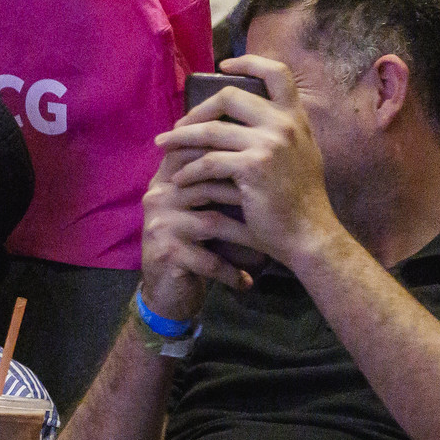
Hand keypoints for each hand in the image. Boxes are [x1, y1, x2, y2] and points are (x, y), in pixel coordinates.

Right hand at [137, 149, 255, 323]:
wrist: (165, 291)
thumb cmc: (191, 245)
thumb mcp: (200, 208)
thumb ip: (217, 179)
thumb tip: (263, 148)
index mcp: (167, 179)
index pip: (198, 152)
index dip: (232, 156)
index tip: (268, 162)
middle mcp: (158, 196)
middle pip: (208, 183)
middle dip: (248, 195)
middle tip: (281, 203)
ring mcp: (160, 224)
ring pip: (213, 222)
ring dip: (246, 236)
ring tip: (271, 245)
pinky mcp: (166, 254)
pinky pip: (209, 260)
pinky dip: (232, 271)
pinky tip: (248, 282)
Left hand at [156, 55, 346, 273]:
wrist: (309, 234)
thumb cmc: (299, 201)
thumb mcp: (300, 155)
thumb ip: (279, 132)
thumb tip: (244, 119)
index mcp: (296, 117)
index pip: (277, 73)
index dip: (248, 62)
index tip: (222, 65)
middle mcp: (284, 124)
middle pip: (229, 97)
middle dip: (197, 110)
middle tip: (177, 127)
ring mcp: (269, 143)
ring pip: (211, 130)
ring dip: (181, 140)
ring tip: (163, 148)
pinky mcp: (252, 167)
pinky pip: (208, 161)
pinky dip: (189, 171)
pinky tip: (178, 180)